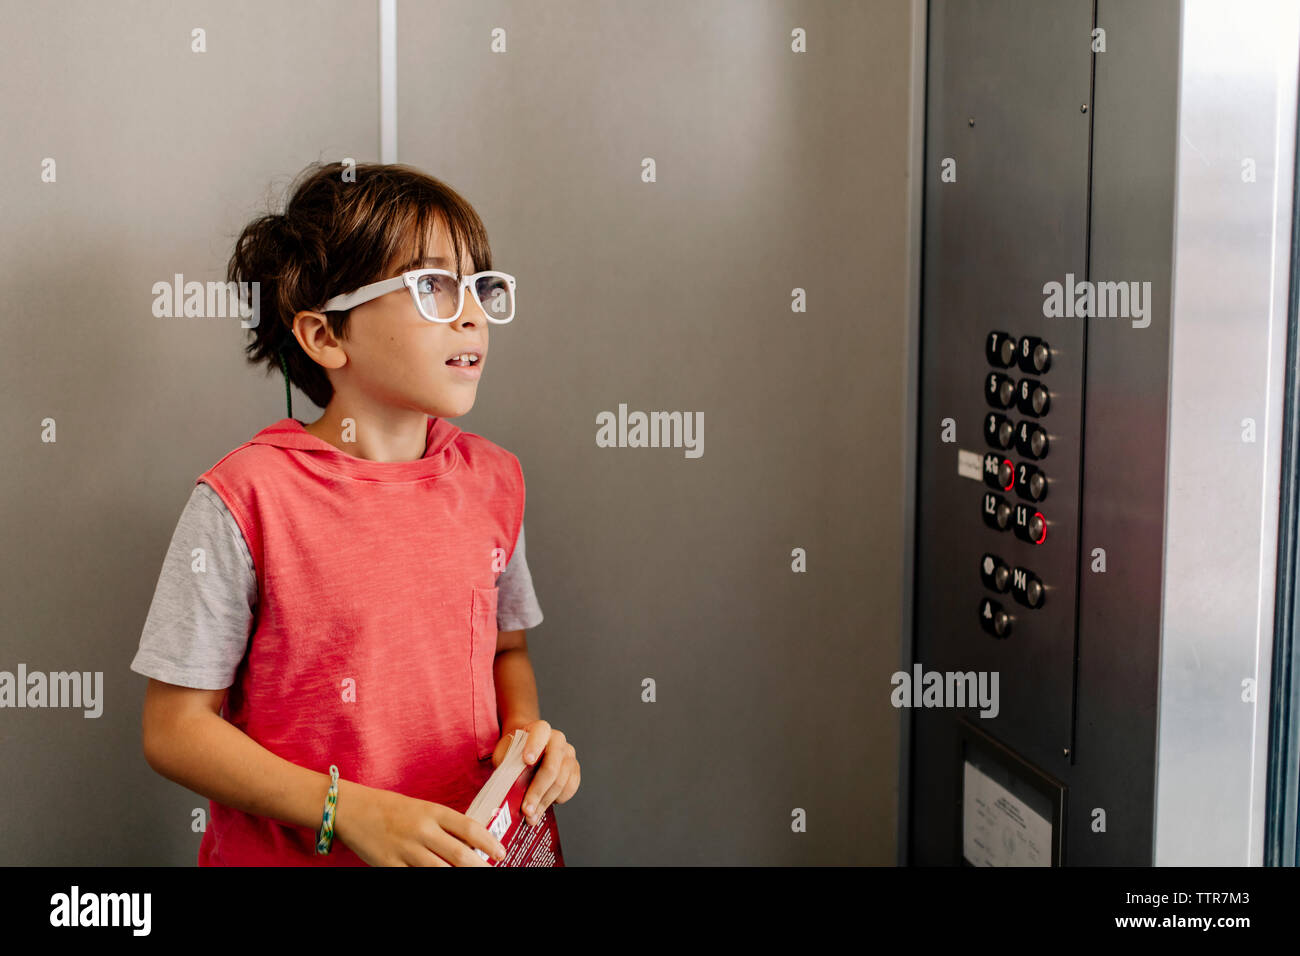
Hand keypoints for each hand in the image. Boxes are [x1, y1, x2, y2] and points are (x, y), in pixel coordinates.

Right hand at [333, 778, 506, 866]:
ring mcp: (406, 849)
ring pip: (440, 870)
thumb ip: (444, 825)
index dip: (489, 842)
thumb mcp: (421, 808)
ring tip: (473, 879)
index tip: (501, 852)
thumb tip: (471, 844)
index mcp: (432, 811)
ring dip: (460, 877)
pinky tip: (441, 883)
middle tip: (491, 872)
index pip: (469, 827)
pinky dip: (430, 881)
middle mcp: (422, 829)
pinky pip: (415, 878)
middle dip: (480, 867)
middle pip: (459, 853)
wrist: (352, 809)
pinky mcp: (390, 864)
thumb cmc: (390, 809)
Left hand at [495, 719, 579, 826]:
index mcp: (540, 730)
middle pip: (552, 767)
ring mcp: (569, 755)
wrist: (527, 748)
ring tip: (530, 816)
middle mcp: (558, 740)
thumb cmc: (514, 751)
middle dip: (537, 791)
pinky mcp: (574, 770)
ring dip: (544, 802)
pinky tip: (543, 807)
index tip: (527, 761)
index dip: (534, 746)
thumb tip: (505, 788)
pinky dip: (556, 800)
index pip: (540, 733)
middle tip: (526, 809)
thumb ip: (505, 763)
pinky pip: (570, 788)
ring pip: (561, 782)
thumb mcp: (504, 752)